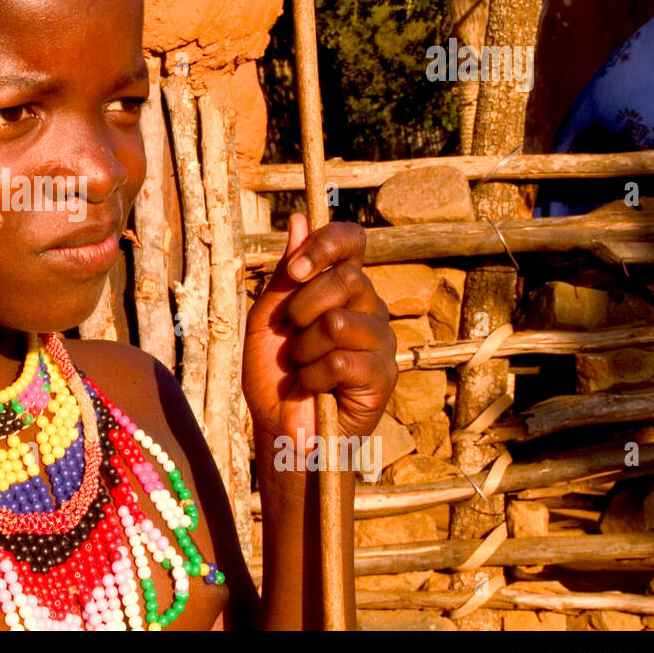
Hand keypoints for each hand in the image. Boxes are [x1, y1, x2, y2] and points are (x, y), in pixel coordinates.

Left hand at [241, 213, 396, 452]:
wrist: (281, 431)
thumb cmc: (274, 375)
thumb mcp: (268, 319)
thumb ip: (284, 275)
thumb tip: (300, 221)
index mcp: (341, 287)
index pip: (351, 241)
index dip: (325, 246)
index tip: (294, 271)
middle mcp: (368, 306)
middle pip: (346, 278)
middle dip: (302, 308)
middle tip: (291, 335)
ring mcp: (381, 340)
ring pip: (338, 321)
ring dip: (303, 350)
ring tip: (302, 368)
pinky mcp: (385, 375)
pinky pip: (341, 359)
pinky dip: (312, 376)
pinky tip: (315, 388)